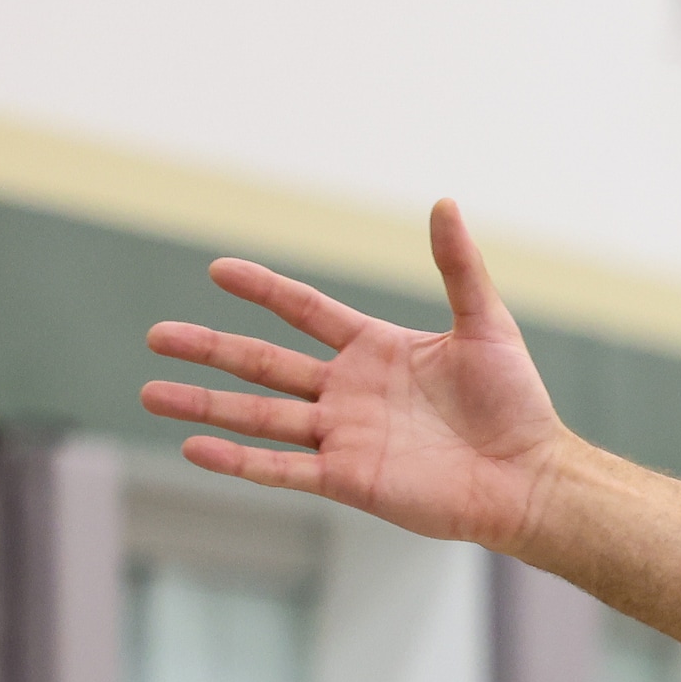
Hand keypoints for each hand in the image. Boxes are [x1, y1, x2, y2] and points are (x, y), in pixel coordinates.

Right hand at [140, 202, 573, 554]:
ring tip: (150, 392)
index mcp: (374, 351)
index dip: (264, 290)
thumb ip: (459, 268)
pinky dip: (238, 462)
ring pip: (258, 417)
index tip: (218, 269)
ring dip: (204, 405)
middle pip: (262, 364)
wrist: (530, 476)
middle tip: (155, 335)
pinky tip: (193, 448)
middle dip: (208, 348)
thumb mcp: (486, 325)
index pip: (304, 312)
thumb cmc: (516, 403)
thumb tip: (446, 202)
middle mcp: (349, 392)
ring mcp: (343, 437)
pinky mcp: (348, 479)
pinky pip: (282, 469)